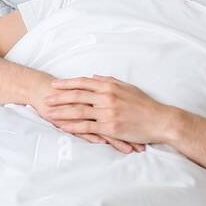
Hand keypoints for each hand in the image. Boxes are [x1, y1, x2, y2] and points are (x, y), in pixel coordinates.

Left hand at [43, 75, 172, 147]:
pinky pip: (87, 127)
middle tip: (45, 98)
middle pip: (77, 96)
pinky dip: (74, 127)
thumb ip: (109, 81)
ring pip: (79, 111)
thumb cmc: (144, 104)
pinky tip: (64, 127)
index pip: (83, 83)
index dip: (67, 84)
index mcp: (110, 86)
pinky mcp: (110, 127)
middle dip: (59, 97)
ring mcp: (107, 112)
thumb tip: (94, 77)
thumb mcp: (127, 87)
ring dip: (62, 112)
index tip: (54, 85)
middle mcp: (106, 97)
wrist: (159, 120)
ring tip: (49, 113)